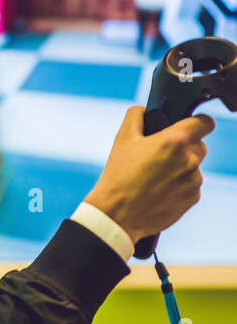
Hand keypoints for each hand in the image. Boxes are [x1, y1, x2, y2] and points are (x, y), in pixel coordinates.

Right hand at [84, 106, 214, 244]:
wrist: (118, 213)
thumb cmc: (118, 175)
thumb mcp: (121, 139)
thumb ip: (136, 116)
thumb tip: (143, 110)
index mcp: (175, 141)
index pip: (205, 123)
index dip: (198, 121)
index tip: (191, 125)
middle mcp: (190, 160)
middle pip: (199, 145)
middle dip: (184, 146)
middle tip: (160, 154)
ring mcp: (193, 181)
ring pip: (193, 166)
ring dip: (180, 167)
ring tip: (154, 176)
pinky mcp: (193, 198)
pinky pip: (190, 185)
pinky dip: (179, 186)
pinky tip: (158, 190)